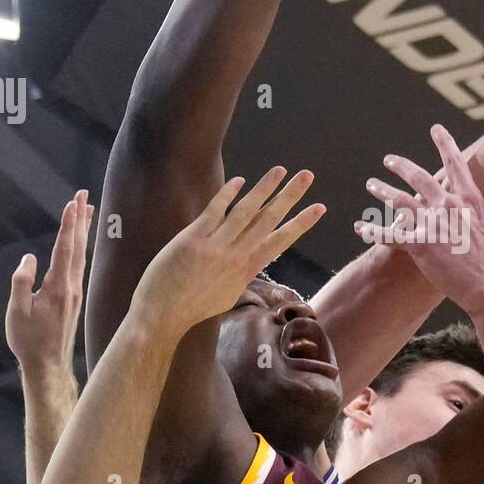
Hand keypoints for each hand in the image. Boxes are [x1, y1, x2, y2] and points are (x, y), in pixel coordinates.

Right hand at [6, 190, 93, 376]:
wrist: (48, 366)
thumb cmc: (29, 340)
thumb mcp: (18, 310)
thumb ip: (22, 281)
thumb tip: (29, 258)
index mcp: (58, 286)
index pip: (64, 247)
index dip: (68, 224)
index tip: (73, 202)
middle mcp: (71, 286)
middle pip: (78, 246)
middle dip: (80, 219)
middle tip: (84, 195)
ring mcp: (75, 293)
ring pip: (81, 255)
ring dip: (83, 231)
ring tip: (88, 211)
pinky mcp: (74, 299)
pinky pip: (79, 266)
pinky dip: (80, 248)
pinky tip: (80, 244)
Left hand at [132, 168, 324, 338]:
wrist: (163, 314)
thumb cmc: (194, 307)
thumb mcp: (228, 294)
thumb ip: (241, 273)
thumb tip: (252, 260)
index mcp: (247, 269)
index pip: (281, 240)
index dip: (301, 222)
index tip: (320, 208)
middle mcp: (236, 255)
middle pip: (269, 219)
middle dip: (290, 196)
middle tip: (307, 176)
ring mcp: (215, 245)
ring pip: (246, 210)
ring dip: (265, 187)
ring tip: (280, 170)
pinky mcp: (193, 238)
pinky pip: (214, 211)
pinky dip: (227, 194)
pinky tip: (240, 180)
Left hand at [355, 124, 483, 317]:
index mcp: (470, 199)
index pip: (455, 163)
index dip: (444, 143)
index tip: (435, 129)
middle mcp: (448, 205)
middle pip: (419, 178)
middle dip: (402, 166)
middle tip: (389, 160)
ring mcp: (432, 224)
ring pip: (400, 201)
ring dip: (383, 191)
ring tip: (371, 184)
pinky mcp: (420, 245)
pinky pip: (391, 235)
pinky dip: (374, 231)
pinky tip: (360, 227)